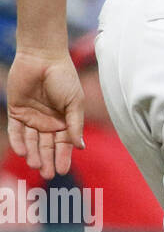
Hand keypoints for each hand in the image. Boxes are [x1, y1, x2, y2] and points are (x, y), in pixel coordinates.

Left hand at [6, 50, 84, 178]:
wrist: (43, 57)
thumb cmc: (64, 78)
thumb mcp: (74, 103)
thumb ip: (75, 125)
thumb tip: (80, 147)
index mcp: (65, 120)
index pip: (64, 143)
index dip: (64, 157)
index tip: (63, 170)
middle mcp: (48, 121)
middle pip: (46, 145)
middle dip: (48, 160)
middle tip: (48, 174)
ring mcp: (32, 117)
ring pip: (31, 141)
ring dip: (33, 154)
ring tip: (36, 165)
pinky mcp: (16, 111)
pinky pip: (16, 131)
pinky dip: (18, 142)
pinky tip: (22, 152)